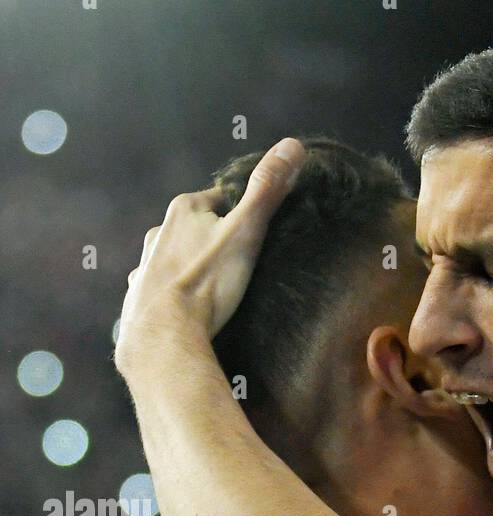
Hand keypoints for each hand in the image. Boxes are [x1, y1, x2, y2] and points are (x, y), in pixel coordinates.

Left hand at [115, 137, 305, 371]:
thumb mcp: (246, 232)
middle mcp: (159, 230)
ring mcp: (145, 263)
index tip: (253, 234)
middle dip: (212, 239)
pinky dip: (169, 291)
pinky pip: (156, 286)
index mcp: (185, 210)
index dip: (239, 215)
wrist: (165, 333)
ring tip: (210, 286)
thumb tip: (293, 144)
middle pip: (193, 227)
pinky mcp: (138, 294)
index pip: (219, 200)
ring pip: (172, 254)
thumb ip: (267, 191)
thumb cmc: (208, 282)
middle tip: (236, 264)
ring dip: (188, 264)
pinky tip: (180, 305)